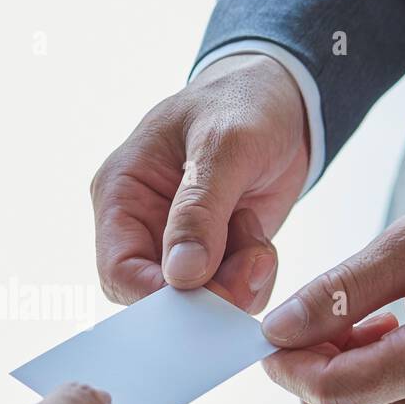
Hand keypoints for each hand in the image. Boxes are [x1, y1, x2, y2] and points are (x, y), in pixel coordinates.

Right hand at [91, 53, 308, 311]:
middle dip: (207, 292)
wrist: (286, 102)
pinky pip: (230, 293)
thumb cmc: (243, 104)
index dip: (154, 294)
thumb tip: (182, 275)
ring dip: (238, 283)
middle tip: (249, 270)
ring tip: (258, 242)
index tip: (202, 293)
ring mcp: (181, 246)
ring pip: (200, 301)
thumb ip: (200, 209)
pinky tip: (260, 243)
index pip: (118, 269)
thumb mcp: (224, 144)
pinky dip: (254, 279)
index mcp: (122, 194)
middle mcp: (144, 227)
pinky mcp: (216, 256)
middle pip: (157, 296)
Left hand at [260, 196, 404, 403]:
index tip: (276, 330)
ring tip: (360, 319)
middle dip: (304, 373)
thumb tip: (279, 326)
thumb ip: (341, 289)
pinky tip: (384, 336)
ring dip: (334, 378)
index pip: (331, 392)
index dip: (287, 366)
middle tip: (317, 317)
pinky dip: (364, 386)